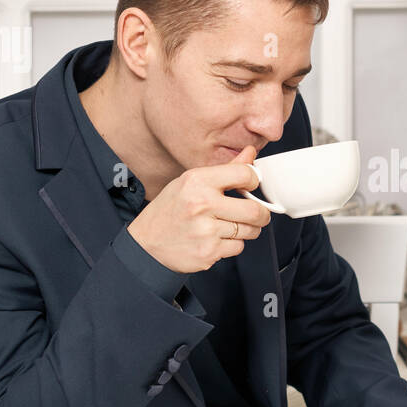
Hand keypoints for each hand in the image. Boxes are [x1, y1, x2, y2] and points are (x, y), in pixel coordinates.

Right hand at [126, 146, 270, 272]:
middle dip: (261, 214)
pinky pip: (238, 247)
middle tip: (256, 213)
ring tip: (230, 226)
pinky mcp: (208, 252)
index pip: (244, 174)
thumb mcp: (191, 182)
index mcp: (197, 181)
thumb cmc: (169, 211)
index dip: (253, 180)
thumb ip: (225, 170)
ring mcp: (205, 231)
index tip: (251, 186)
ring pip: (249, 231)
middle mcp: (201, 204)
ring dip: (247, 230)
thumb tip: (250, 154)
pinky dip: (233, 244)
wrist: (146, 244)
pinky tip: (217, 239)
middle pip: (254, 210)